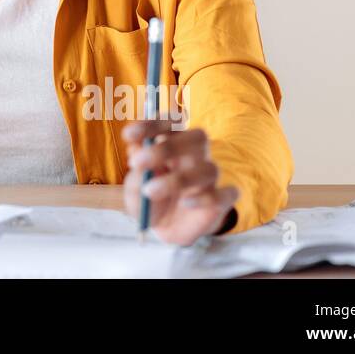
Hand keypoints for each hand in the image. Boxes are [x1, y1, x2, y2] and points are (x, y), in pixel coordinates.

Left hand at [121, 119, 238, 245]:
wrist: (166, 230)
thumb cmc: (149, 201)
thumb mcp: (134, 190)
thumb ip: (137, 173)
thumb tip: (139, 153)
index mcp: (174, 143)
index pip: (172, 123)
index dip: (152, 125)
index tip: (128, 136)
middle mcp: (196, 156)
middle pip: (197, 138)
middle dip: (166, 148)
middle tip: (136, 162)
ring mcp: (210, 179)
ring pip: (209, 169)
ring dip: (178, 178)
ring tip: (149, 190)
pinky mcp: (221, 202)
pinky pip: (226, 194)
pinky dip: (207, 197)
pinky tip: (185, 203)